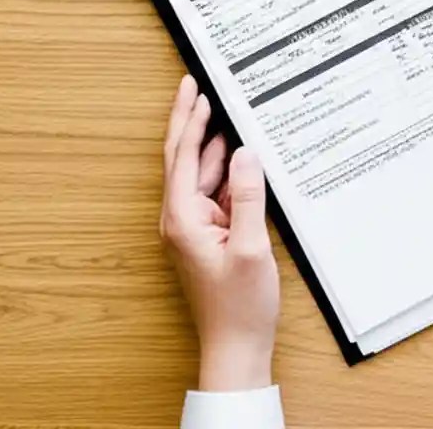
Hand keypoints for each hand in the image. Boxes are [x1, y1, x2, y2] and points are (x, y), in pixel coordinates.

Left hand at [161, 75, 279, 391]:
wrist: (236, 347)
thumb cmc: (240, 306)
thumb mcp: (250, 247)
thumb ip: (248, 197)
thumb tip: (247, 154)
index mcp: (182, 219)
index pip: (182, 157)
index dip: (190, 121)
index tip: (196, 90)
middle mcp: (181, 220)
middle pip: (183, 159)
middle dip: (190, 122)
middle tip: (196, 86)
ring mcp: (194, 228)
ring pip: (201, 175)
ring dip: (213, 145)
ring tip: (226, 111)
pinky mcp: (209, 236)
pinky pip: (216, 194)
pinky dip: (227, 172)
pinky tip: (242, 157)